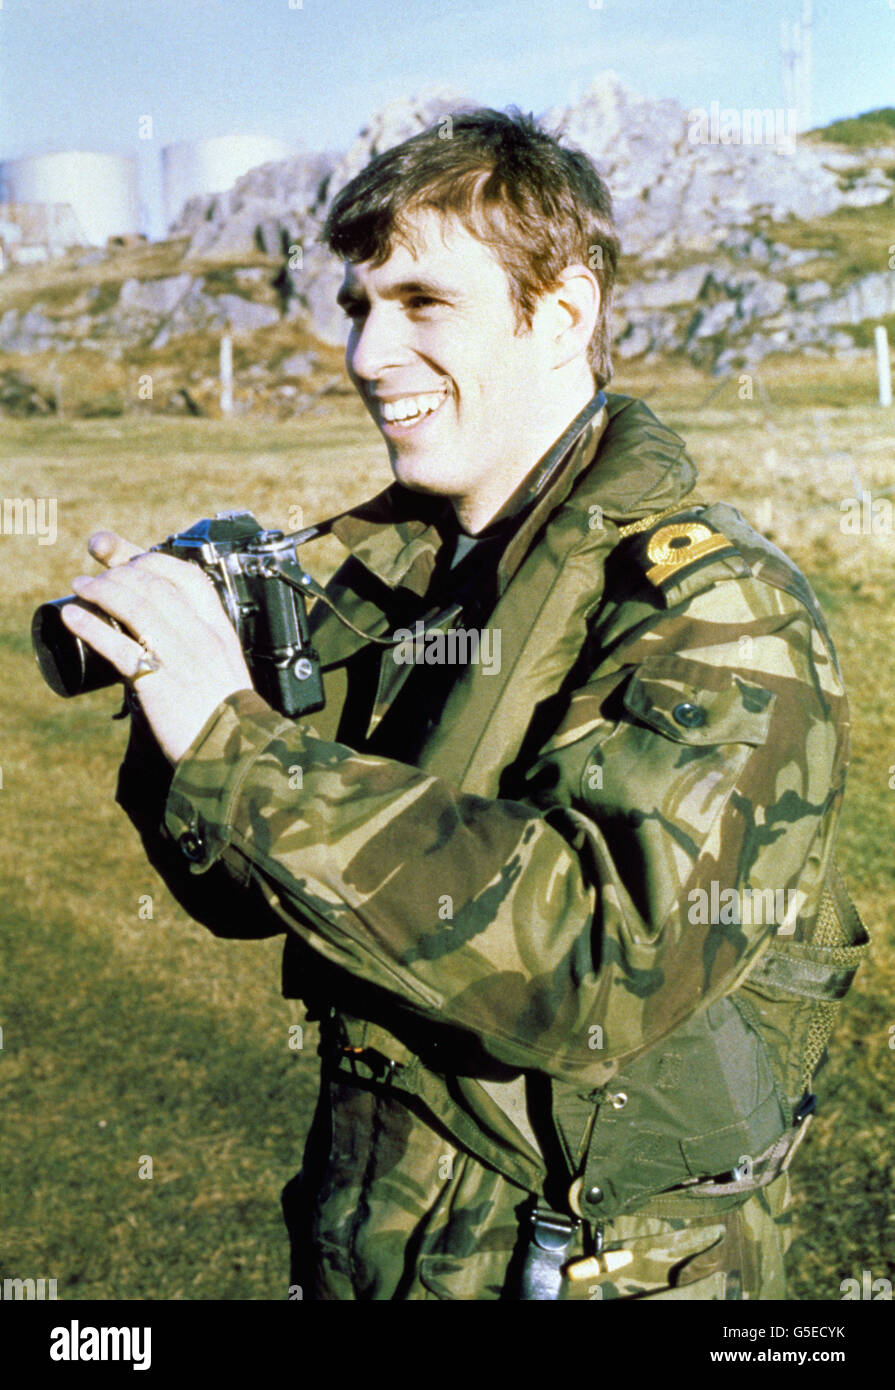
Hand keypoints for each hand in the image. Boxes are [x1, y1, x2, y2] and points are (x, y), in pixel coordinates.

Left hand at [60, 530, 253, 763]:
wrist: (235, 752)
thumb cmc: (226, 715)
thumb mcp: (222, 668)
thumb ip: (199, 647)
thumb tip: (163, 634)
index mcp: (219, 629)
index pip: (188, 576)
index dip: (152, 559)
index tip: (127, 555)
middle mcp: (201, 637)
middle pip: (155, 586)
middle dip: (118, 570)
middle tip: (94, 571)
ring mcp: (181, 658)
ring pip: (137, 608)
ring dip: (102, 591)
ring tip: (80, 587)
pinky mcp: (158, 683)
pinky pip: (120, 646)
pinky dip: (92, 627)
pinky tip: (73, 616)